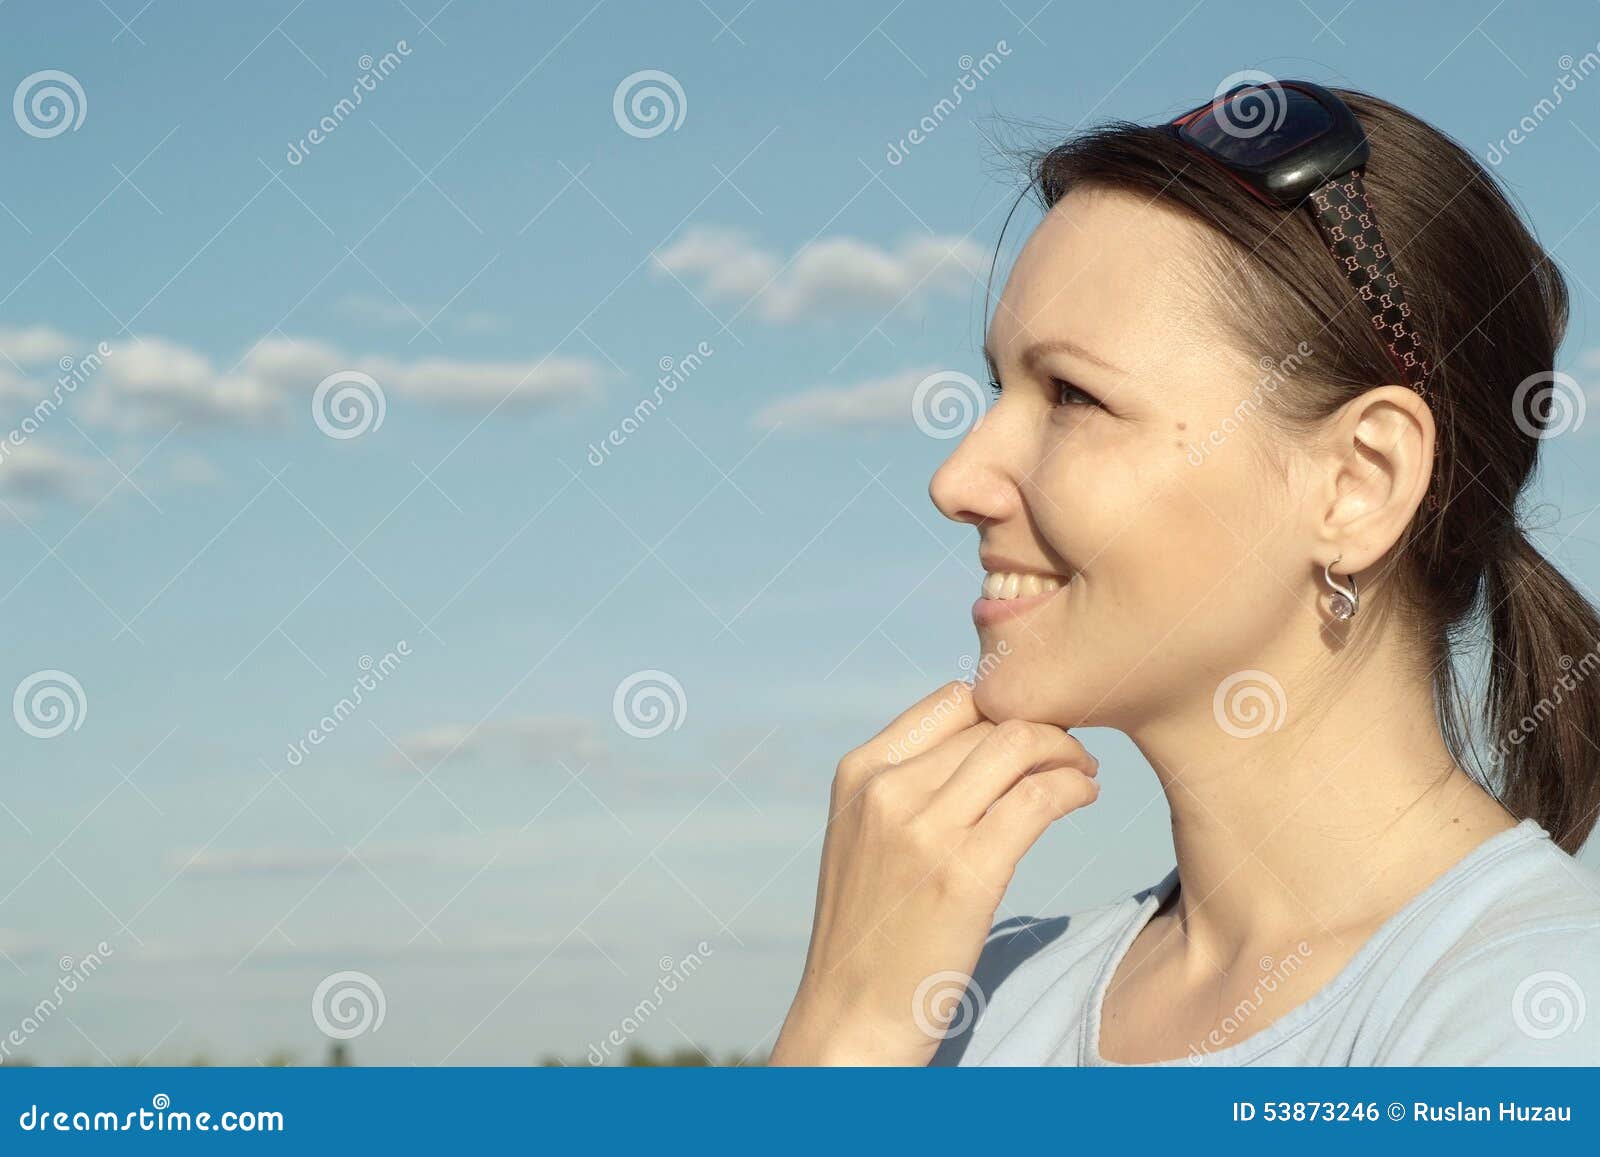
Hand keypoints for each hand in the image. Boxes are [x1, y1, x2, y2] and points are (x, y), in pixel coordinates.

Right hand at [767, 680, 1099, 1065]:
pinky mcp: (965, 874)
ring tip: (1083, 772)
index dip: (1004, 706)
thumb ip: (908, 785)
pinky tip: (1084, 797)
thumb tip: (981, 740)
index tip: (1032, 732)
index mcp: (859, 772)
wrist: (850, 1018)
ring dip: (1066, 751)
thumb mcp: (866, 837)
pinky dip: (1074, 786)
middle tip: (1072, 752)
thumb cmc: (871, 932)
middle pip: (991, 719)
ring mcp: (923, 830)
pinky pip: (1039, 798)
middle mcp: (885, 790)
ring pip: (1019, 745)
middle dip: (1044, 726)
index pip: (951, 700)